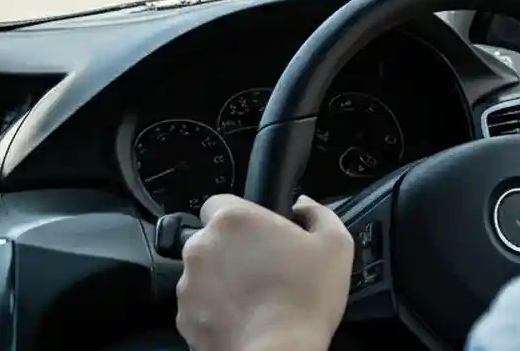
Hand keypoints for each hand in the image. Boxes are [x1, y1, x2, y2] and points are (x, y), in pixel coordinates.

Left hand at [176, 194, 353, 350]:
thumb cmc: (307, 296)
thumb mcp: (335, 244)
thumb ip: (317, 213)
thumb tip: (302, 206)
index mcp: (233, 219)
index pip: (220, 202)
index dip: (241, 216)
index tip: (259, 234)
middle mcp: (201, 246)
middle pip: (211, 238)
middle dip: (232, 249)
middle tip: (264, 267)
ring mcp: (188, 284)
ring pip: (204, 272)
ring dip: (222, 279)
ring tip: (255, 297)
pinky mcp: (184, 317)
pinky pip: (199, 304)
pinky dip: (215, 308)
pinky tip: (243, 317)